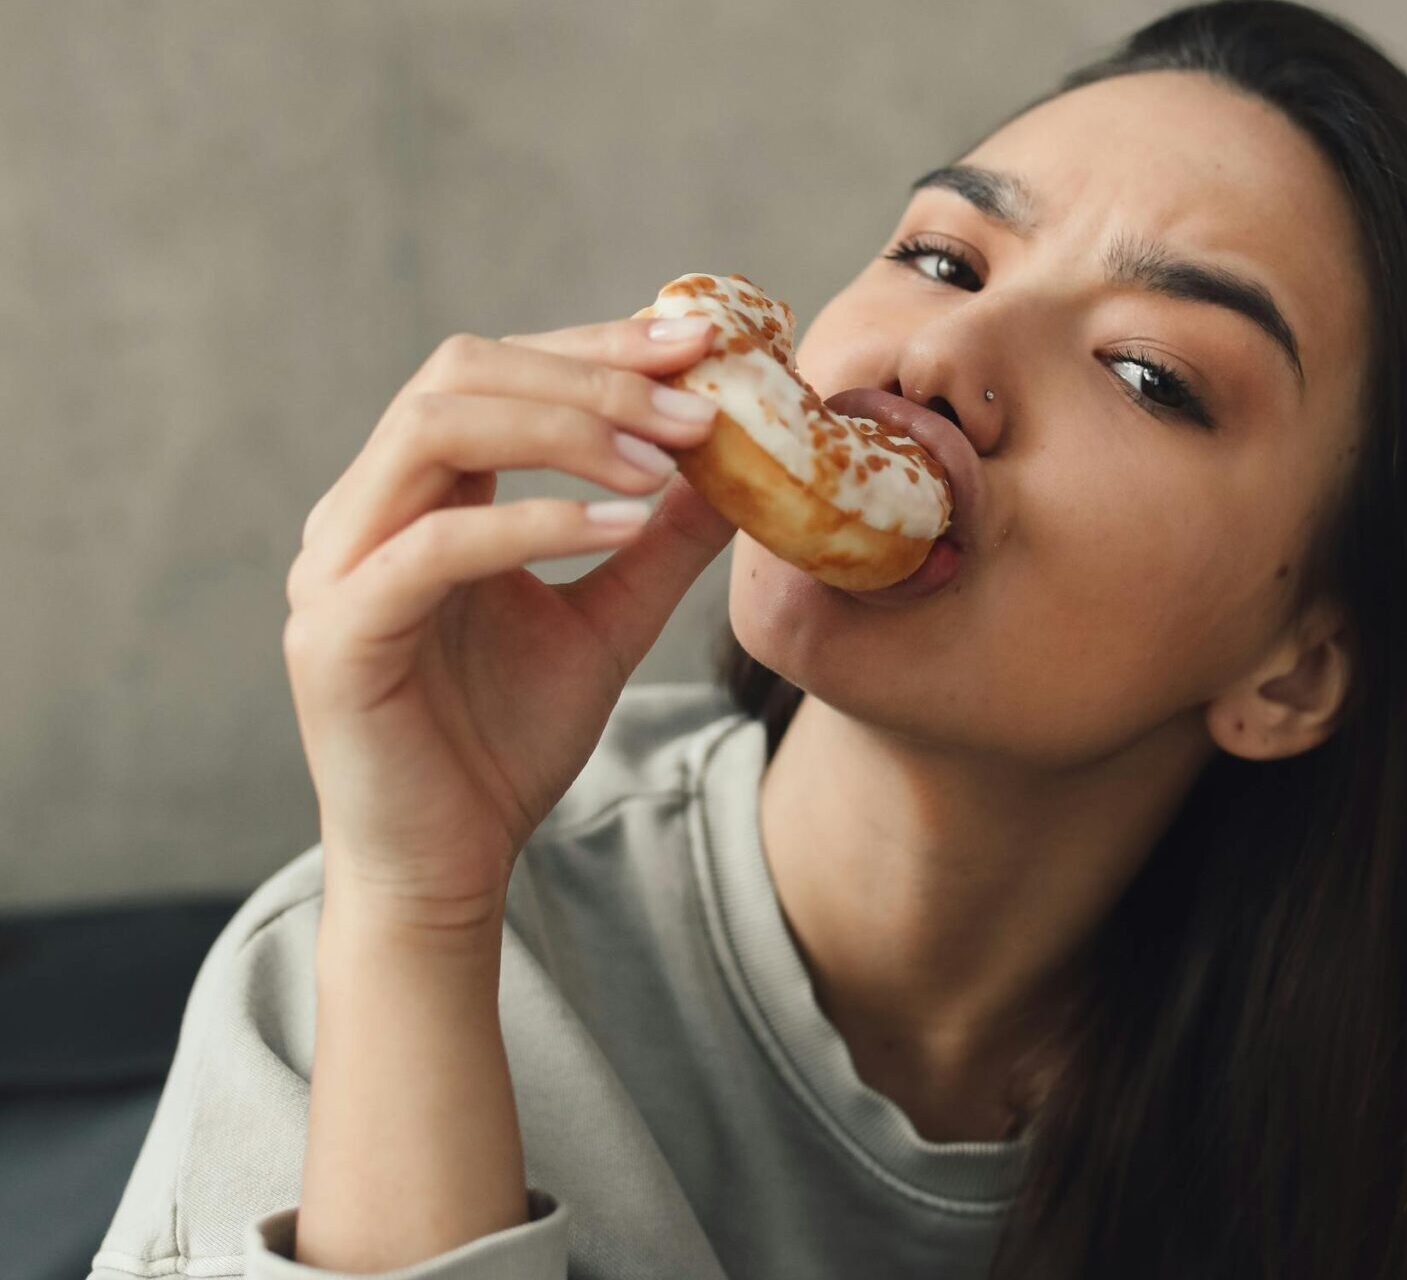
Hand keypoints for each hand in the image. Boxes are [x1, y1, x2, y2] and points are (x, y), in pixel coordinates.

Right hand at [282, 317, 734, 933]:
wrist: (446, 867)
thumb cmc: (508, 743)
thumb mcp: (608, 623)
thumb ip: (660, 544)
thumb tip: (737, 469)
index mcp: (417, 493)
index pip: (499, 370)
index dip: (597, 345)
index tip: (700, 340)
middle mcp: (363, 508)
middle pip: (462, 372)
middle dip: (591, 373)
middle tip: (698, 398)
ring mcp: (337, 563)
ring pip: (435, 429)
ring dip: (565, 428)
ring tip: (669, 458)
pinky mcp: (338, 631)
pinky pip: (435, 543)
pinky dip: (536, 521)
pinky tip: (626, 523)